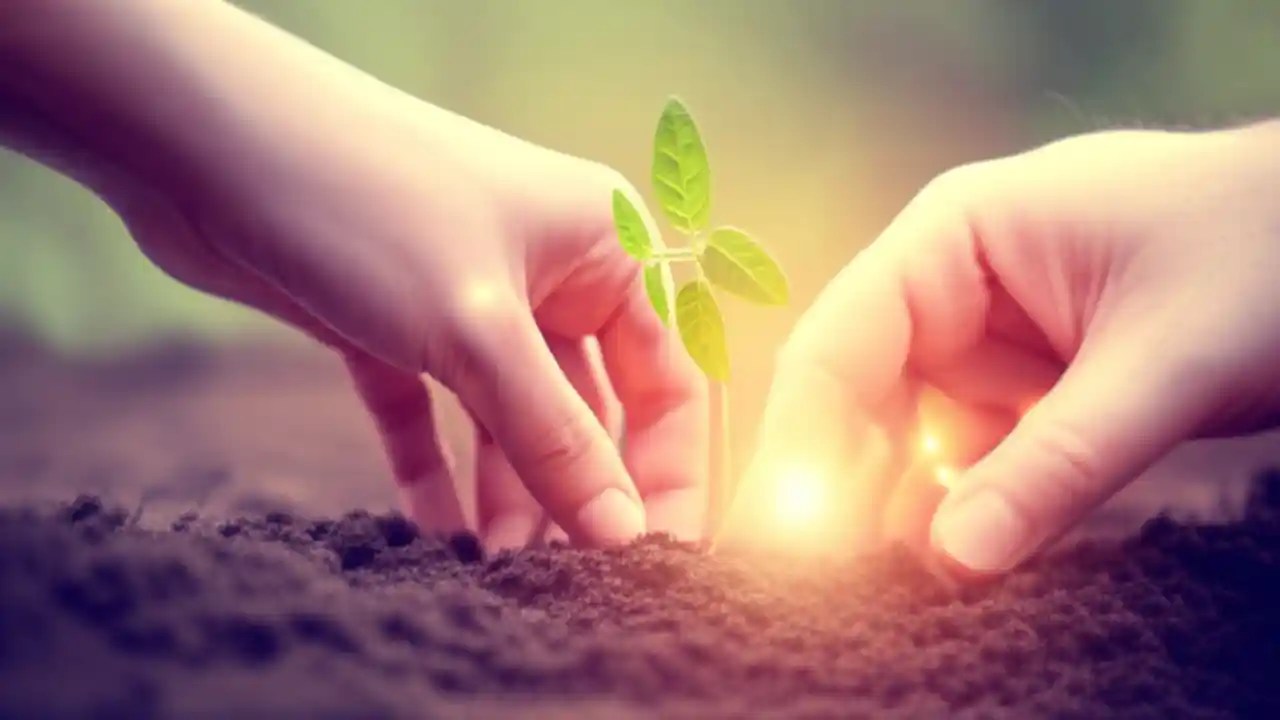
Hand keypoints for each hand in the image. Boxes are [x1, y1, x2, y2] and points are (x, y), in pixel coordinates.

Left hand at [0, 0, 706, 548]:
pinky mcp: (396, 325)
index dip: (672, 475)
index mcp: (605, 247)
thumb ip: (555, 438)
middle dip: (579, 493)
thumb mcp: (476, 331)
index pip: (674, 380)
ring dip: (508, 495)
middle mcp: (550, 272)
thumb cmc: (366, 201)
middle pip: (592, 411)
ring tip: (493, 569)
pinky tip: (432, 532)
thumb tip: (623, 538)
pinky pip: (432, 416)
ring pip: (511, 420)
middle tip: (561, 577)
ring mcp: (469, 299)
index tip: (651, 560)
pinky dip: (434, 473)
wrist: (202, 141)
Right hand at [721, 122, 1279, 572]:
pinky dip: (959, 516)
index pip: (839, 344)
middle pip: (858, 400)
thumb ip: (1060, 461)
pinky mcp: (1027, 392)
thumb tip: (955, 557)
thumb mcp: (1167, 361)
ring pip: (910, 440)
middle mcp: (952, 288)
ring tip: (870, 599)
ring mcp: (989, 342)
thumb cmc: (1269, 249)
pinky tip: (941, 573)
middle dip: (839, 493)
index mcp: (955, 236)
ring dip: (895, 515)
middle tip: (818, 594)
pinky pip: (971, 461)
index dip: (801, 444)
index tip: (780, 542)